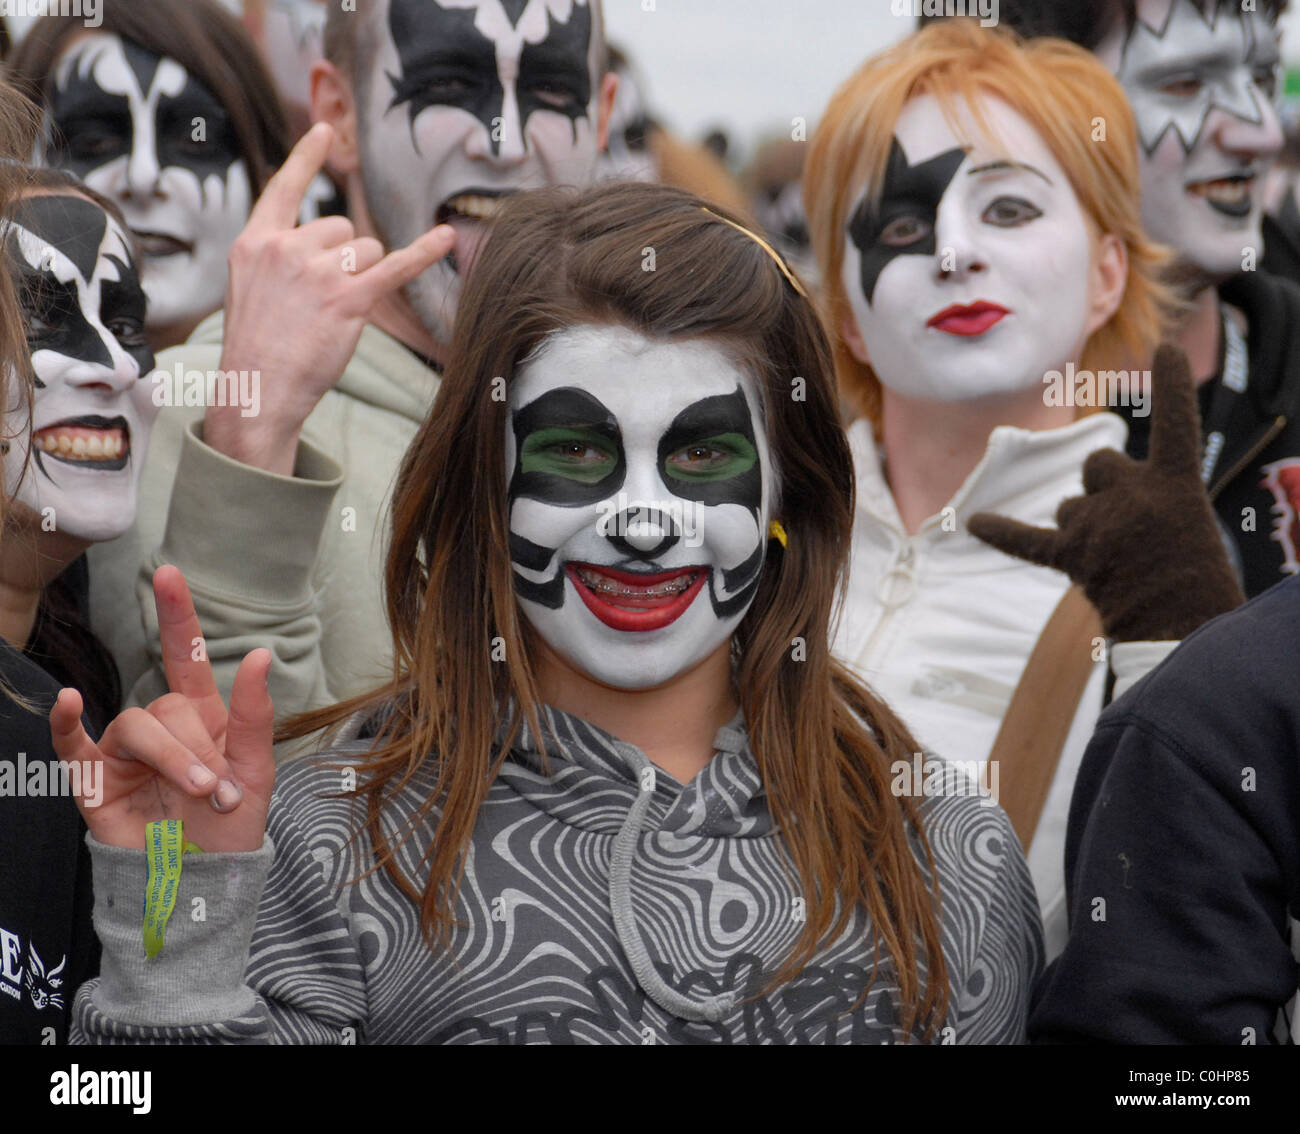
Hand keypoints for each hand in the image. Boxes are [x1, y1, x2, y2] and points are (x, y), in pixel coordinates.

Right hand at [50, 565, 274, 851]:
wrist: (202, 886)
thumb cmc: (231, 830)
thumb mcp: (256, 771)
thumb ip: (254, 715)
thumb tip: (260, 652)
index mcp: (204, 719)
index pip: (185, 657)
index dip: (177, 616)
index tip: (168, 572)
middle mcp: (162, 729)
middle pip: (168, 705)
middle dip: (197, 746)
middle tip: (219, 789)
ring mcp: (124, 754)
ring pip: (136, 724)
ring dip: (170, 756)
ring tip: (197, 791)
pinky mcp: (94, 782)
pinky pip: (71, 745)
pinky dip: (64, 723)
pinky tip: (68, 702)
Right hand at [207, 122, 455, 474]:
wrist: (257, 390)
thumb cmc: (258, 348)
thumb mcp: (250, 288)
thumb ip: (279, 256)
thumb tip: (326, 242)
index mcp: (256, 242)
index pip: (283, 188)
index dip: (306, 159)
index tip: (323, 130)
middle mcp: (286, 247)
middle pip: (342, 229)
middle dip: (343, 259)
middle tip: (319, 302)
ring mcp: (317, 271)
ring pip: (366, 251)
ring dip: (363, 279)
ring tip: (332, 314)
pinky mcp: (349, 299)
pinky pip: (395, 267)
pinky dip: (424, 252)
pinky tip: (446, 236)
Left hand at [968, 344, 1244, 642]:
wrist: (1179, 628)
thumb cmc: (1194, 581)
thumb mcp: (1187, 525)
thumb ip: (1145, 498)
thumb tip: (1085, 499)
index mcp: (1178, 485)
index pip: (1178, 424)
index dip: (1173, 387)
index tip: (1168, 351)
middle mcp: (1134, 494)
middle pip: (1099, 465)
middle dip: (1105, 486)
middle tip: (1130, 528)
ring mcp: (1099, 524)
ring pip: (1070, 506)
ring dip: (1080, 523)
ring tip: (1110, 560)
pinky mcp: (1070, 555)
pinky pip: (1027, 539)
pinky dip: (1001, 532)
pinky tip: (973, 523)